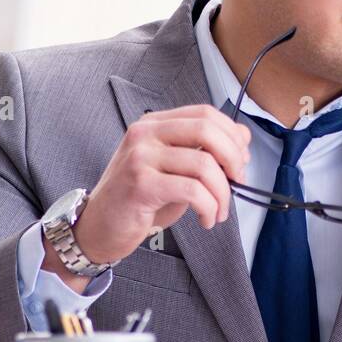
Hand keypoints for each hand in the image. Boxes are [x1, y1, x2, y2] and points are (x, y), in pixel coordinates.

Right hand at [74, 104, 251, 264]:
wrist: (97, 228)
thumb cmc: (139, 200)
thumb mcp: (175, 169)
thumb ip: (204, 151)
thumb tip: (243, 137)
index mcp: (154, 124)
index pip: (205, 113)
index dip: (232, 135)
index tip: (242, 160)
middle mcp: (145, 134)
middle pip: (207, 130)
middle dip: (233, 158)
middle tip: (239, 182)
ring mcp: (140, 157)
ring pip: (204, 164)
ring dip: (222, 193)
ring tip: (219, 211)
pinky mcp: (140, 184)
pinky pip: (192, 190)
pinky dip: (209, 207)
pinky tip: (206, 219)